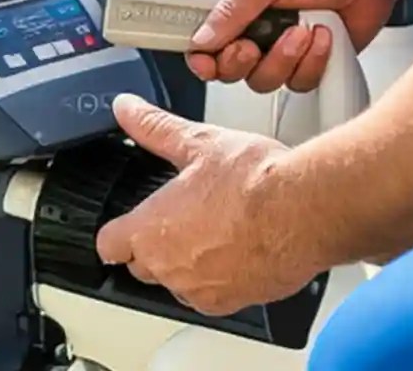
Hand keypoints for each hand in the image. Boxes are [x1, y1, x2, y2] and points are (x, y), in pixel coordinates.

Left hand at [95, 95, 325, 315]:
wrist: (305, 210)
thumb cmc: (255, 180)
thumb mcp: (197, 143)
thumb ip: (154, 128)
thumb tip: (128, 110)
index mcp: (149, 230)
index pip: (107, 244)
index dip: (117, 232)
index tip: (127, 224)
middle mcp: (168, 267)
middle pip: (141, 266)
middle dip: (152, 246)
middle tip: (179, 218)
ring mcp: (199, 290)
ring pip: (176, 283)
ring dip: (185, 265)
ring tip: (212, 231)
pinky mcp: (232, 303)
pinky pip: (210, 298)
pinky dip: (218, 280)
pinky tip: (237, 251)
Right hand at [188, 0, 397, 91]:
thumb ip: (232, 8)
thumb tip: (202, 40)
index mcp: (237, 11)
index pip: (205, 46)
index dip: (202, 60)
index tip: (206, 63)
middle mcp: (256, 34)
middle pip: (230, 72)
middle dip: (242, 62)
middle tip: (253, 46)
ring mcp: (283, 52)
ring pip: (265, 81)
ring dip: (284, 59)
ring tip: (303, 30)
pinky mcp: (311, 65)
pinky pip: (300, 82)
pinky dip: (313, 61)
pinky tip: (323, 36)